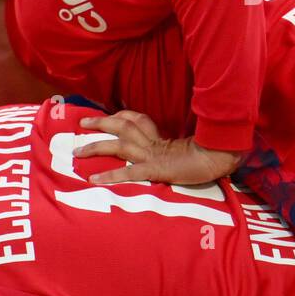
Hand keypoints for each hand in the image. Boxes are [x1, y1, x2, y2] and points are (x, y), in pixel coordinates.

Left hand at [77, 111, 242, 185]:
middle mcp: (153, 141)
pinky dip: (110, 175)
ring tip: (76, 152)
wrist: (218, 160)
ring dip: (95, 147)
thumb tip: (166, 147)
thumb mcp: (188, 145)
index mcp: (160, 134)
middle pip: (122, 125)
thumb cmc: (207, 153)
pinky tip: (94, 180)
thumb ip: (174, 144)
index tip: (107, 115)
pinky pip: (128, 172)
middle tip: (81, 123)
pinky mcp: (155, 170)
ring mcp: (152, 155)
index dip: (119, 115)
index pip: (136, 118)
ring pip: (118, 145)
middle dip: (100, 122)